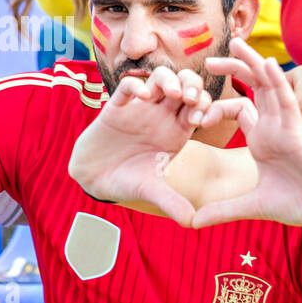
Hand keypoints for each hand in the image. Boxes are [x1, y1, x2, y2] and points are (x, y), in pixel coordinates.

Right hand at [67, 66, 211, 224]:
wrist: (95, 179)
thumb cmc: (127, 182)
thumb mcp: (152, 191)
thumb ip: (172, 202)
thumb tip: (193, 223)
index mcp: (178, 131)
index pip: (200, 108)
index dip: (205, 108)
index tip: (201, 120)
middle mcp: (162, 116)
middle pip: (185, 86)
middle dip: (192, 86)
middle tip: (189, 98)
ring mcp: (140, 109)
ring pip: (160, 79)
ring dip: (168, 80)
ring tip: (170, 93)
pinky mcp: (116, 107)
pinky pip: (128, 86)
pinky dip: (136, 85)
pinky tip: (141, 96)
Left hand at [192, 39, 301, 228]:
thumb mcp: (253, 207)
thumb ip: (224, 210)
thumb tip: (192, 222)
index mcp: (263, 140)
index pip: (238, 109)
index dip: (213, 108)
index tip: (194, 120)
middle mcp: (274, 128)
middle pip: (252, 89)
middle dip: (233, 70)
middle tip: (207, 60)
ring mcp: (286, 127)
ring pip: (269, 87)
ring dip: (254, 63)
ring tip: (236, 42)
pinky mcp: (299, 132)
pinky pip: (288, 101)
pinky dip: (278, 82)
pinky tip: (267, 63)